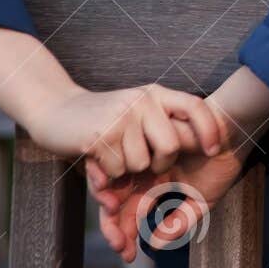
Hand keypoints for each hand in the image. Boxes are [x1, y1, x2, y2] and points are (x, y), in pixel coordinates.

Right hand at [22, 83, 224, 178]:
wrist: (54, 110)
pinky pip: (118, 170)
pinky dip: (108, 173)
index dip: (208, 129)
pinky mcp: (99, 136)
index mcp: (155, 94)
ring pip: (141, 163)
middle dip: (159, 163)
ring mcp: (120, 117)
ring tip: (112, 153)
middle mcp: (142, 101)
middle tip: (141, 162)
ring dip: (127, 169)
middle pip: (170, 146)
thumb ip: (161, 126)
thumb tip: (206, 149)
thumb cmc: (103, 119)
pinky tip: (96, 157)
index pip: (194, 106)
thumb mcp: (136, 112)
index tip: (214, 150)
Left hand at [89, 147, 245, 263]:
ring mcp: (138, 154)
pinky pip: (110, 159)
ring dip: (106, 206)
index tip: (128, 254)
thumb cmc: (219, 164)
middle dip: (113, 227)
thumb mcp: (201, 201)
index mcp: (154, 184)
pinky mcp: (135, 139)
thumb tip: (154, 244)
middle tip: (119, 246)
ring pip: (109, 183)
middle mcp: (142, 170)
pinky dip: (102, 178)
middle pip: (116, 201)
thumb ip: (179, 223)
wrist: (229, 135)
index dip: (126, 234)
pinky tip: (110, 199)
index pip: (132, 211)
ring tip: (114, 224)